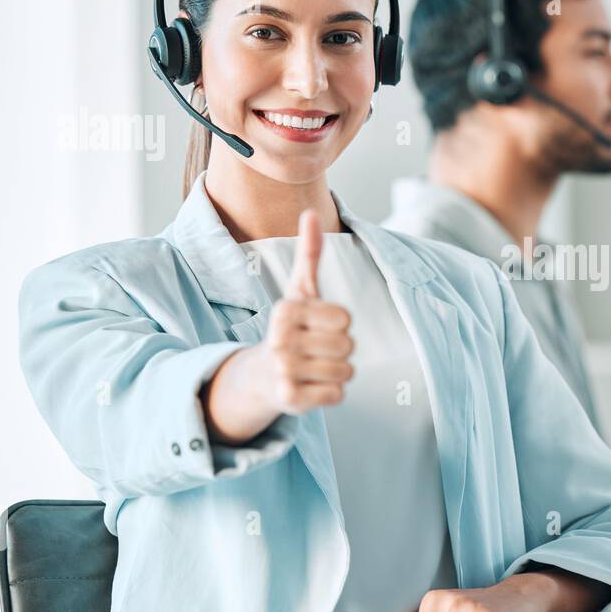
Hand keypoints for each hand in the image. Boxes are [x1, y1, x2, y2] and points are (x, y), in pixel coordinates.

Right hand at [252, 208, 354, 415]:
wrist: (261, 375)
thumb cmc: (291, 327)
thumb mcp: (300, 290)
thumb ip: (310, 253)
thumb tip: (311, 212)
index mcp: (286, 310)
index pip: (346, 318)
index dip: (340, 324)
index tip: (318, 326)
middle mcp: (280, 340)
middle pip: (349, 345)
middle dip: (341, 349)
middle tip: (317, 350)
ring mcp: (282, 371)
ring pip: (346, 371)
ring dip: (338, 372)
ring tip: (315, 367)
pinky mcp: (289, 399)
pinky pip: (338, 395)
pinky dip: (332, 393)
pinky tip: (312, 386)